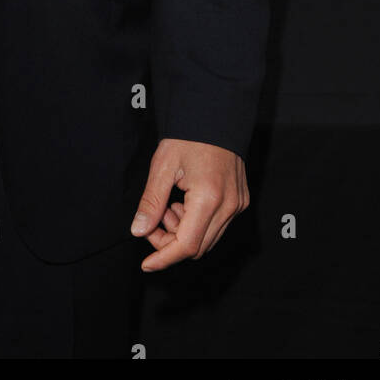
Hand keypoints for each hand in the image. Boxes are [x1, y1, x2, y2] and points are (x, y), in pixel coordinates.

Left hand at [130, 137, 248, 271]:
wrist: (215, 115)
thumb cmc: (188, 135)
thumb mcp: (162, 166)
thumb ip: (151, 202)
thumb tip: (139, 230)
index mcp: (209, 198)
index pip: (187, 245)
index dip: (164, 257)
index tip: (147, 264)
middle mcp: (229, 206)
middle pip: (197, 246)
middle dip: (170, 241)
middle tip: (153, 220)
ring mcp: (238, 204)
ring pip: (208, 238)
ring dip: (183, 231)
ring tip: (169, 204)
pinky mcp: (241, 200)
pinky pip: (217, 225)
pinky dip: (196, 222)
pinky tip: (183, 201)